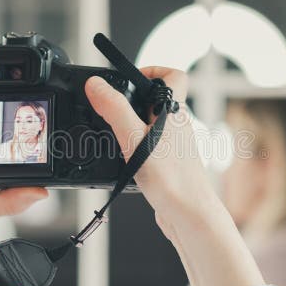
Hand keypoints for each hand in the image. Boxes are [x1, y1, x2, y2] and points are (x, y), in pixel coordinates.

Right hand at [84, 68, 216, 233]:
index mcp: (174, 112)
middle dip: (133, 101)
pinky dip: (135, 148)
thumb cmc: (172, 181)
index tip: (130, 79)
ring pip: (152, 125)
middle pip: (158, 100)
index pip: (174, 75)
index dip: (153, 69)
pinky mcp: (168, 165)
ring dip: (132, 126)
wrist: (189, 216)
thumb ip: (115, 109)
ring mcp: (174, 146)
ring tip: (113, 136)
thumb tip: (96, 85)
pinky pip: (151, 146)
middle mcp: (178, 126)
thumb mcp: (134, 139)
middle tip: (112, 109)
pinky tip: (123, 162)